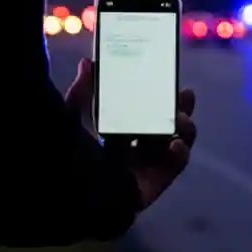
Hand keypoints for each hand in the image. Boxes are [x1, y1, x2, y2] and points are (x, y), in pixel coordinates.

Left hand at [65, 58, 197, 210]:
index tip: (168, 81)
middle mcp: (128, 153)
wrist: (68, 189)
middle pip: (163, 129)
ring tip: (181, 118)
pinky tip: (176, 143)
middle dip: (178, 109)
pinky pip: (173, 168)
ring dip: (183, 128)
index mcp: (110, 136)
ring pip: (174, 146)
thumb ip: (82, 91)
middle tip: (187, 94)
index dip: (157, 98)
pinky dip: (180, 153)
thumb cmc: (65, 154)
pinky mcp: (150, 186)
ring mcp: (141, 170)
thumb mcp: (72, 116)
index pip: (140, 115)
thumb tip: (88, 62)